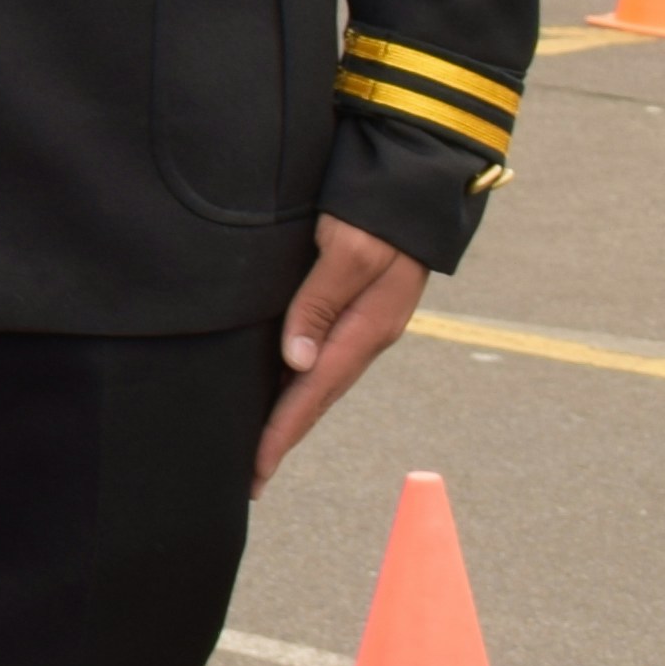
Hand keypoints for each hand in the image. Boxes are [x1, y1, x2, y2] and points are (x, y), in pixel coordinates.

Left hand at [257, 217, 431, 488]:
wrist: (413, 185)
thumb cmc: (376, 211)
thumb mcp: (347, 250)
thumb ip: (319, 302)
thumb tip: (298, 362)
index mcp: (366, 328)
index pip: (314, 392)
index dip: (282, 432)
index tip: (255, 469)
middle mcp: (365, 335)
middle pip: (317, 398)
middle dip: (284, 438)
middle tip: (251, 480)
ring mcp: (362, 324)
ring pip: (319, 381)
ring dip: (291, 415)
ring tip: (259, 448)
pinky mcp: (354, 309)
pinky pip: (321, 357)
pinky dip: (298, 384)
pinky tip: (279, 392)